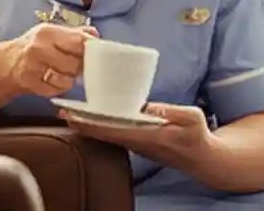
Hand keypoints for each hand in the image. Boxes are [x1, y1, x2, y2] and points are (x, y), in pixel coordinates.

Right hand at [3, 23, 96, 96]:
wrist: (8, 63)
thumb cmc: (35, 47)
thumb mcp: (53, 34)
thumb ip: (75, 34)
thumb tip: (95, 35)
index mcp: (48, 32)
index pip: (79, 42)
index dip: (89, 50)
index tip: (93, 55)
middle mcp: (39, 47)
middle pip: (74, 63)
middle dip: (78, 68)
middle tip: (77, 67)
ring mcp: (33, 66)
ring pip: (66, 80)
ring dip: (68, 80)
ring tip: (63, 74)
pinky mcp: (29, 83)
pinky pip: (55, 91)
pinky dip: (58, 89)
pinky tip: (53, 82)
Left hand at [59, 102, 213, 168]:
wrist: (202, 158)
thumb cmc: (197, 136)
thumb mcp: (191, 119)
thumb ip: (171, 112)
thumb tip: (149, 106)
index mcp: (147, 136)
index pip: (113, 129)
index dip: (92, 123)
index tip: (74, 115)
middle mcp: (137, 142)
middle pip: (103, 133)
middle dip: (82, 123)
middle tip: (61, 111)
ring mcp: (136, 144)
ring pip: (107, 134)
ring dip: (88, 125)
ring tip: (69, 113)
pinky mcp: (137, 142)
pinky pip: (114, 133)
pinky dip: (100, 126)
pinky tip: (90, 118)